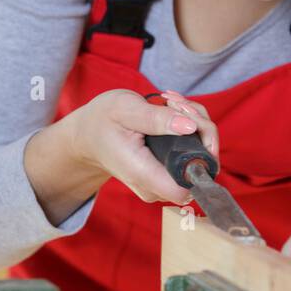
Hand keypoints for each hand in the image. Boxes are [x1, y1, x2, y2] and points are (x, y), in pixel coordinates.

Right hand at [63, 88, 220, 205]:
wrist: (88, 136)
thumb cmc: (103, 120)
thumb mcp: (125, 109)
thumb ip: (156, 119)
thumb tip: (190, 127)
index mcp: (142, 173)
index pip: (189, 185)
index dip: (202, 153)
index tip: (190, 121)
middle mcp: (154, 186)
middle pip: (201, 168)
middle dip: (200, 130)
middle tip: (176, 104)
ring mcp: (161, 184)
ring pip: (201, 158)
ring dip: (195, 125)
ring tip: (171, 104)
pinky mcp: (166, 176)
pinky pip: (192, 156)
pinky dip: (191, 130)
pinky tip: (173, 112)